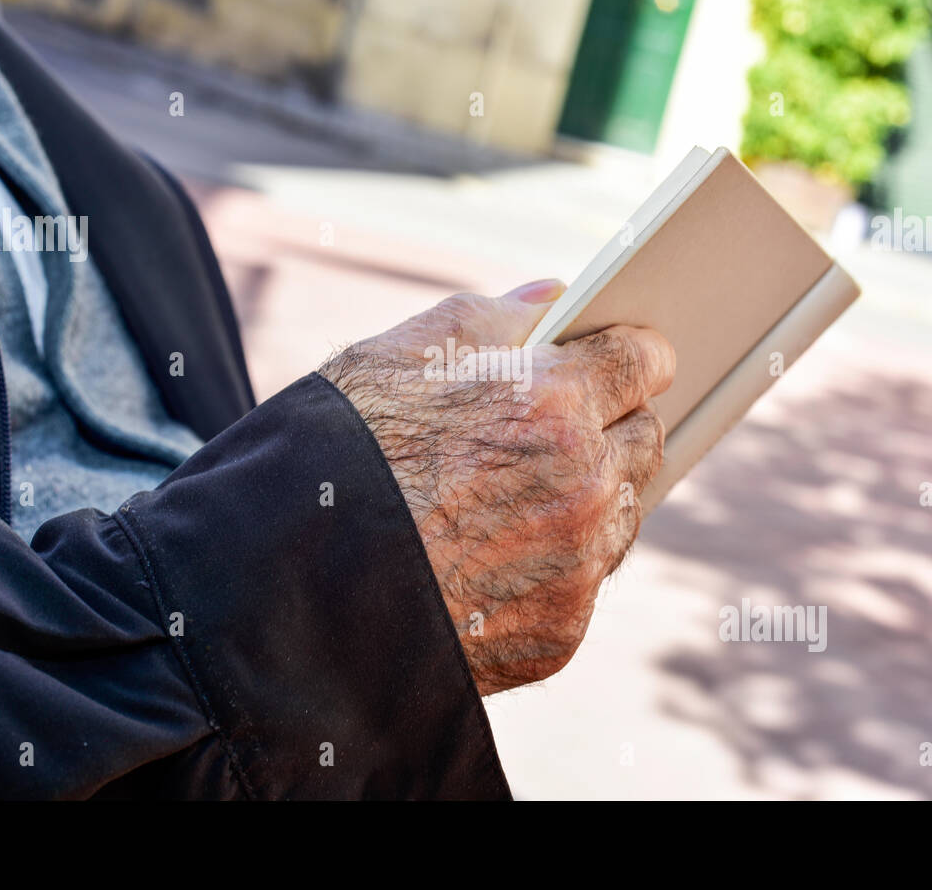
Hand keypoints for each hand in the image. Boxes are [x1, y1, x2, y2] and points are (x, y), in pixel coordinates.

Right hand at [319, 279, 674, 694]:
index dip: (632, 355)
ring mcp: (576, 564)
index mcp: (551, 402)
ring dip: (591, 496)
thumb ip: (492, 317)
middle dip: (612, 424)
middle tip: (556, 429)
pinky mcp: (560, 631)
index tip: (627, 359)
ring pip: (624, 513)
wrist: (284, 586)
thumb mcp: (396, 355)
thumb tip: (551, 299)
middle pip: (646, 438)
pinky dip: (556, 567)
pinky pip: (585, 582)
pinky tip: (493, 558)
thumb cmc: (333, 457)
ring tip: (516, 495)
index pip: (645, 361)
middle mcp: (582, 483)